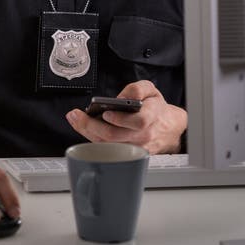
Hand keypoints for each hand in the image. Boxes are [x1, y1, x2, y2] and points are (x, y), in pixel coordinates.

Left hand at [66, 80, 186, 154]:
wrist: (168, 128)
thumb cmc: (156, 108)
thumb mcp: (151, 90)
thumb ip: (137, 89)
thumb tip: (121, 98)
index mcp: (152, 116)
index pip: (138, 122)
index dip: (121, 119)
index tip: (106, 114)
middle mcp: (144, 135)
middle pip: (116, 136)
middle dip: (92, 126)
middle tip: (77, 115)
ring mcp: (136, 148)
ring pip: (108, 145)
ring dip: (88, 132)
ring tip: (75, 119)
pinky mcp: (129, 155)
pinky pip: (108, 149)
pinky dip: (93, 138)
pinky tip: (84, 127)